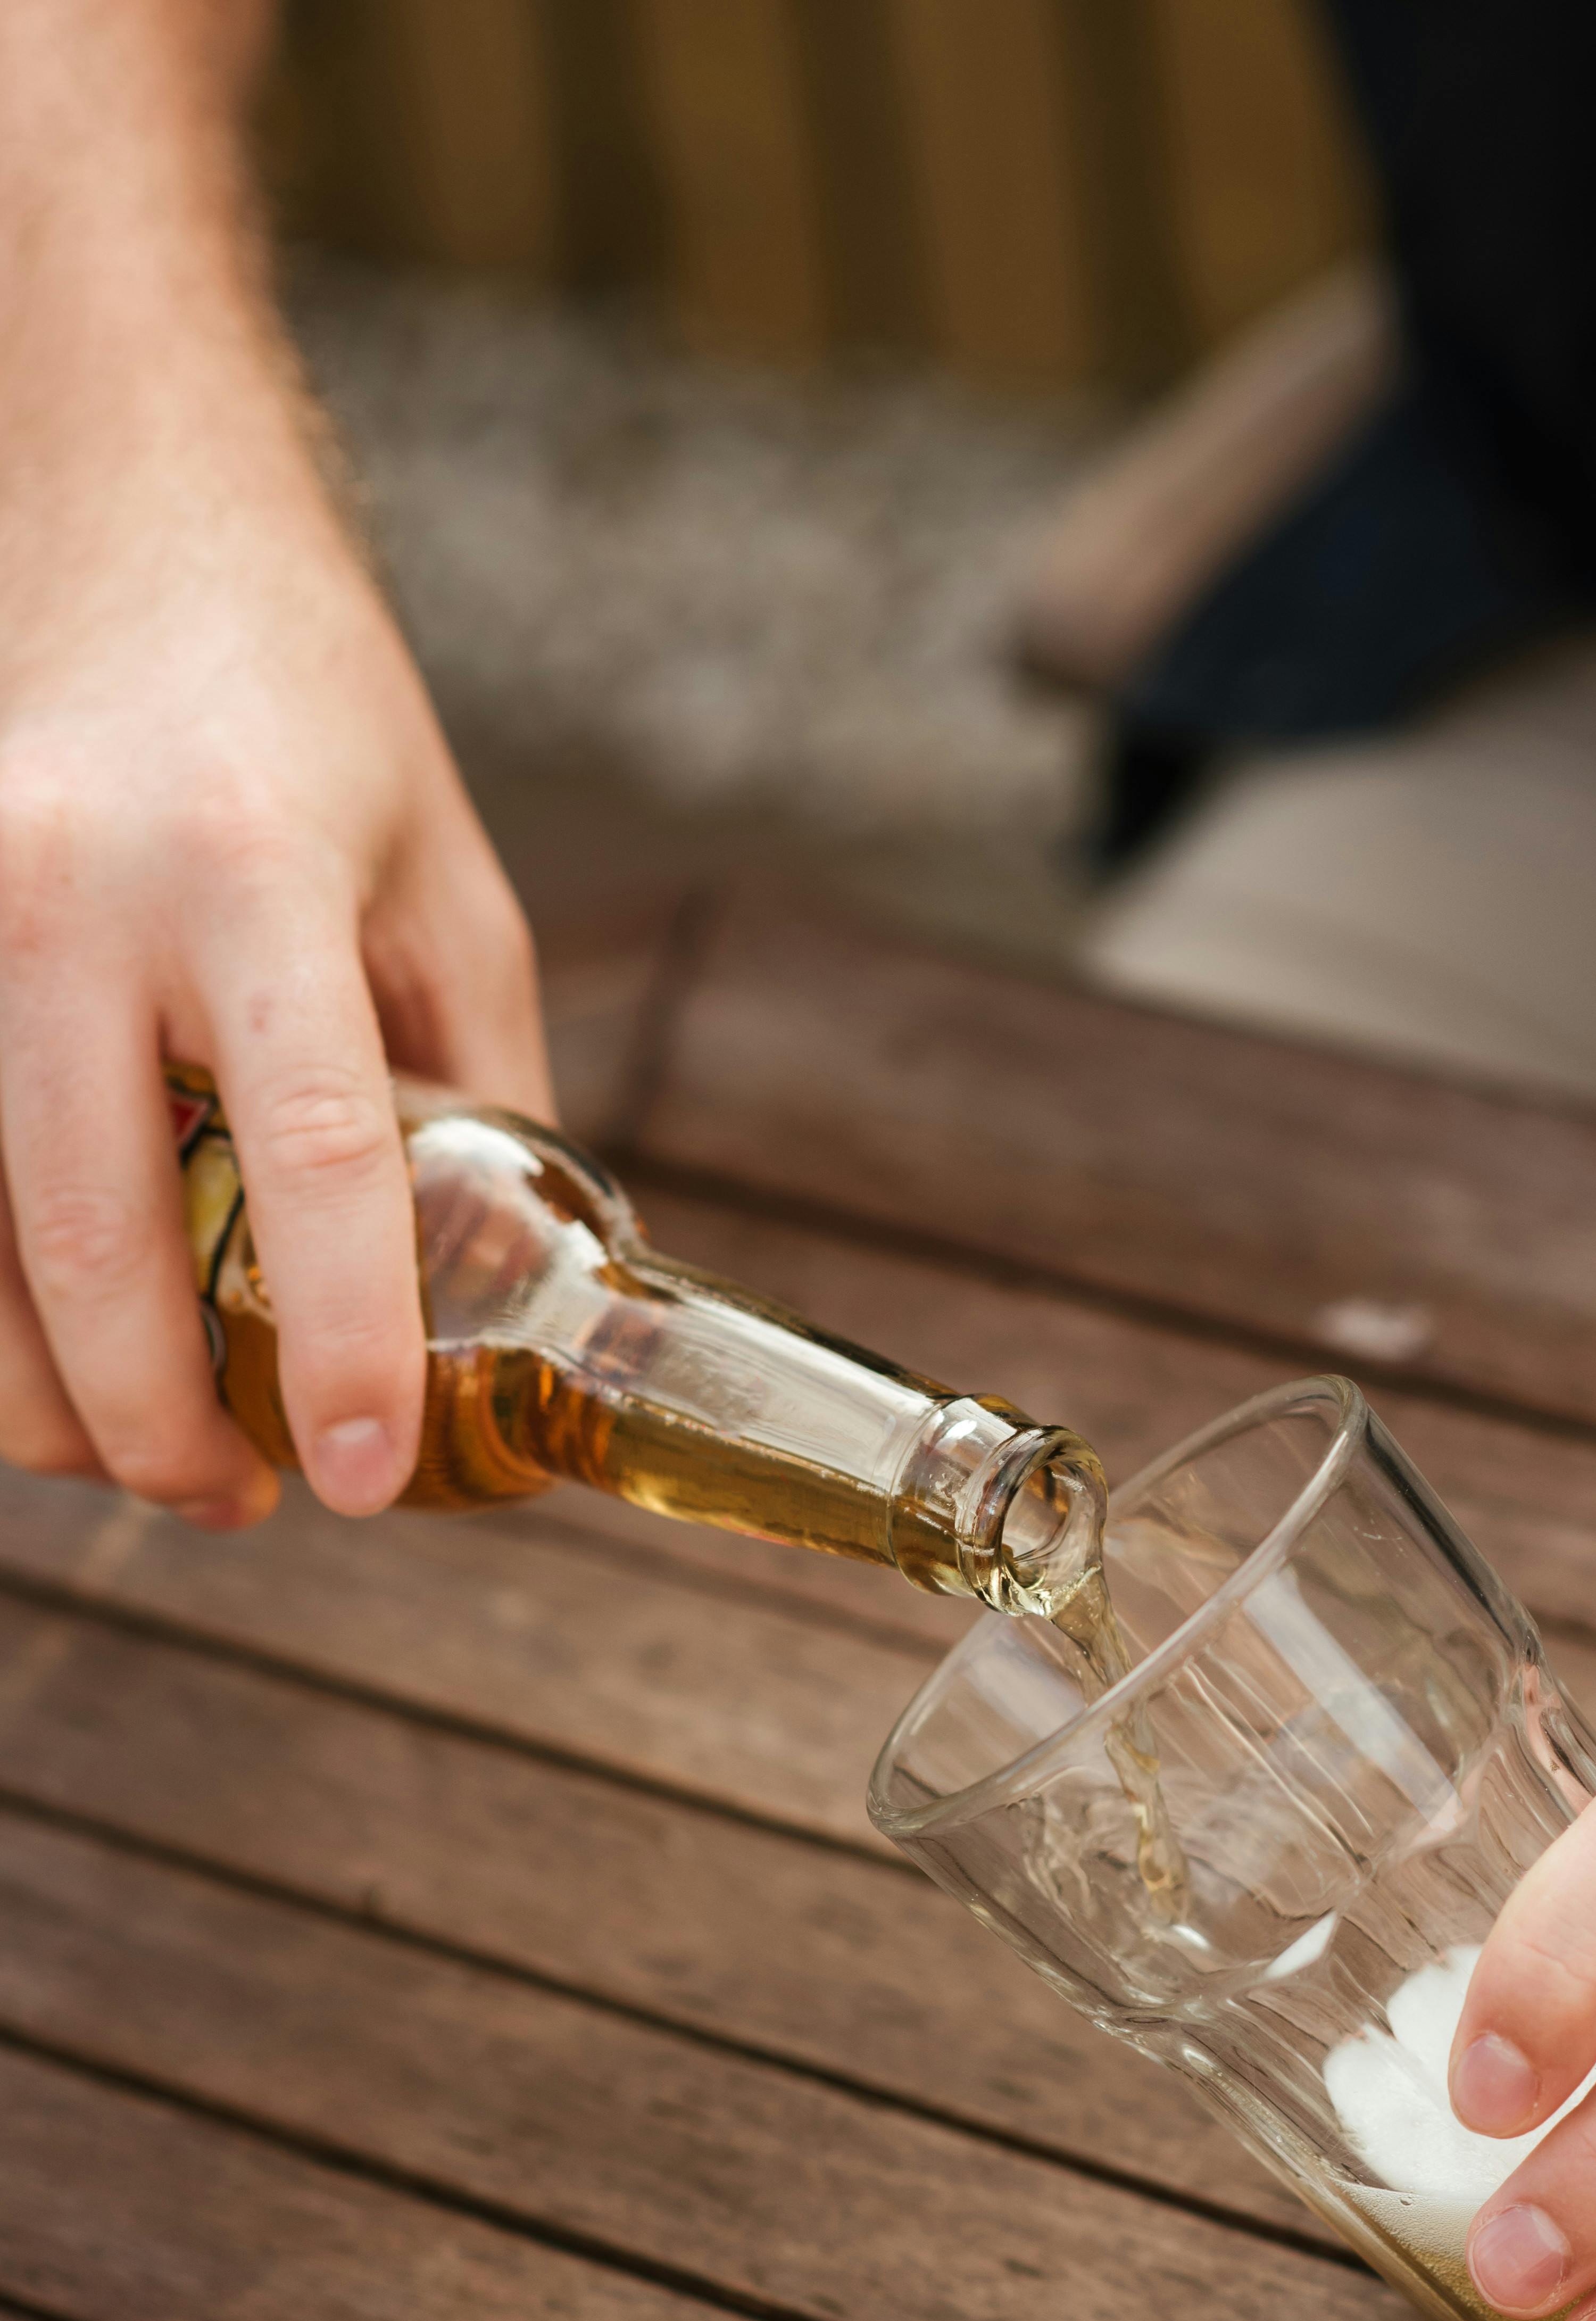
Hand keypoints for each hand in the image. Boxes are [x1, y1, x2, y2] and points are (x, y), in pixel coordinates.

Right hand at [0, 265, 548, 1526]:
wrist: (124, 523)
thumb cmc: (311, 714)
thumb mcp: (446, 882)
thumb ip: (481, 1084)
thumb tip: (525, 1285)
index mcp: (252, 873)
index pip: (311, 1157)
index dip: (347, 1343)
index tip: (364, 1479)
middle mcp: (69, 897)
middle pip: (95, 1244)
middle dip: (165, 1427)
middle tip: (248, 1505)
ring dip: (54, 1406)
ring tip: (156, 1463)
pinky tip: (55, 1368)